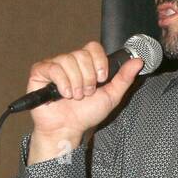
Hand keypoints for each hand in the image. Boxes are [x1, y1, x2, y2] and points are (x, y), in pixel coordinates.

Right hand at [26, 41, 142, 162]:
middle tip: (86, 93)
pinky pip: (52, 67)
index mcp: (85, 65)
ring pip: (67, 60)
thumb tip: (138, 61)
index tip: (101, 79)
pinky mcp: (39, 73)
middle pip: (81, 54)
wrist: (67, 130)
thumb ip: (124, 78)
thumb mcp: (111, 96)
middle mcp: (70, 63)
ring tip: (74, 97)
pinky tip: (63, 94)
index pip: (93, 47)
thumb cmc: (85, 115)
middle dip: (88, 77)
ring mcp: (54, 67)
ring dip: (75, 82)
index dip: (99, 61)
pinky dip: (61, 82)